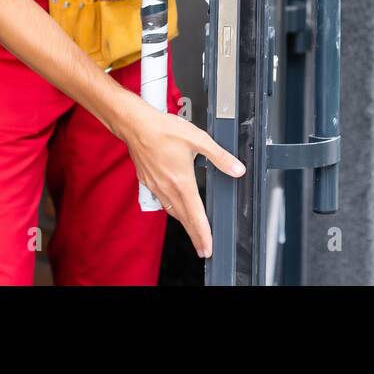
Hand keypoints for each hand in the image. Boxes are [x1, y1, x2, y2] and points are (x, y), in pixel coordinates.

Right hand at [118, 95, 244, 258]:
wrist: (136, 125)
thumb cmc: (163, 130)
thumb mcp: (198, 139)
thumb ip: (219, 156)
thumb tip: (237, 169)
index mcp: (182, 181)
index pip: (195, 215)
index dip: (203, 234)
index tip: (207, 248)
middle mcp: (167, 188)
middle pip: (183, 219)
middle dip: (194, 235)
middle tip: (203, 248)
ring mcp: (155, 186)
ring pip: (171, 211)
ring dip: (183, 223)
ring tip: (191, 230)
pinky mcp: (147, 181)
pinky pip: (160, 201)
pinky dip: (170, 208)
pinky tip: (173, 205)